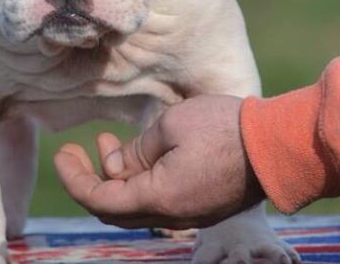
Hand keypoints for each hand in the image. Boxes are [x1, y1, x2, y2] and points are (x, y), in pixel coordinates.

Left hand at [54, 95, 265, 228]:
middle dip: (91, 179)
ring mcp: (190, 213)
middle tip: (77, 151)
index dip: (74, 179)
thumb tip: (115, 166)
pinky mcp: (204, 204)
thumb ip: (137, 149)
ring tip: (108, 140)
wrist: (277, 146)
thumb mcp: (171, 125)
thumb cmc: (225, 129)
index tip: (63, 154)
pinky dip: (142, 180)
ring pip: (138, 205)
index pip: (100, 200)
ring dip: (117, 177)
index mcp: (158, 197)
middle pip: (115, 209)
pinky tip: (143, 152)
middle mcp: (171, 215)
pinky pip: (161, 200)